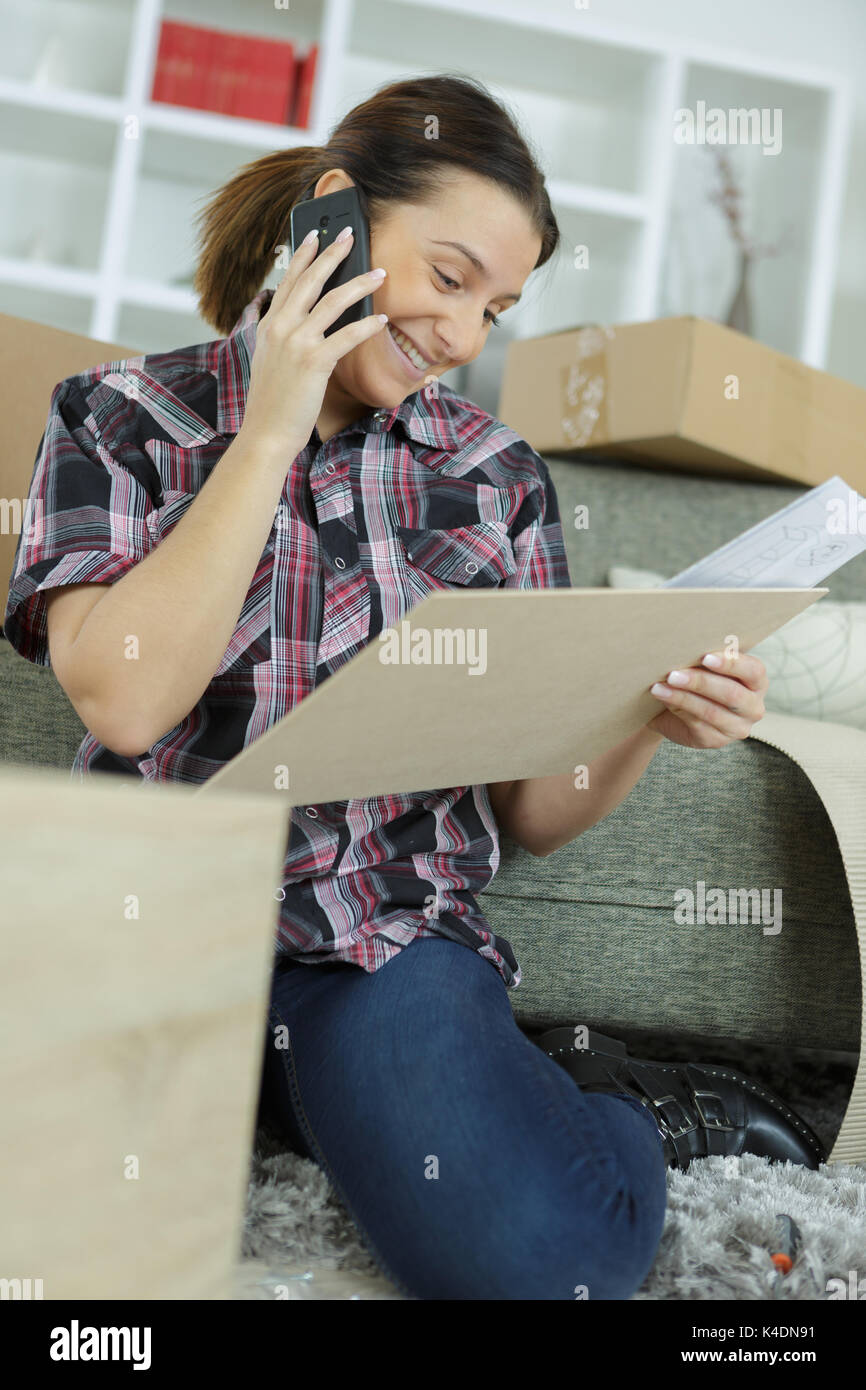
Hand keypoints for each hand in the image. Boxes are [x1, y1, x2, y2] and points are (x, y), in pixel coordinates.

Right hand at [240, 227, 388, 454]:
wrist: (266, 433)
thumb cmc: (273, 402)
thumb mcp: (269, 361)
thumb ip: (282, 337)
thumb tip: (303, 321)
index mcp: (270, 325)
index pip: (288, 280)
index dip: (303, 255)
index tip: (316, 234)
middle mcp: (280, 328)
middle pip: (311, 280)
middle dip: (333, 254)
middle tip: (351, 234)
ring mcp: (296, 343)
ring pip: (332, 302)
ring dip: (359, 284)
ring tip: (379, 273)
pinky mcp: (314, 362)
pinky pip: (347, 336)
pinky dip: (367, 325)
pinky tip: (383, 320)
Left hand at [646, 651, 767, 748]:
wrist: (675, 710)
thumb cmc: (697, 678)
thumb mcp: (706, 666)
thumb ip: (708, 656)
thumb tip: (689, 643)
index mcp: (757, 682)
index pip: (753, 671)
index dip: (731, 664)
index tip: (705, 657)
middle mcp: (753, 707)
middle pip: (731, 694)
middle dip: (700, 682)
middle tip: (673, 674)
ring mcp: (736, 728)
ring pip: (711, 712)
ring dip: (682, 697)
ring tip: (659, 686)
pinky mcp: (716, 740)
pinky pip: (697, 724)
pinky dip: (677, 709)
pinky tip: (662, 697)